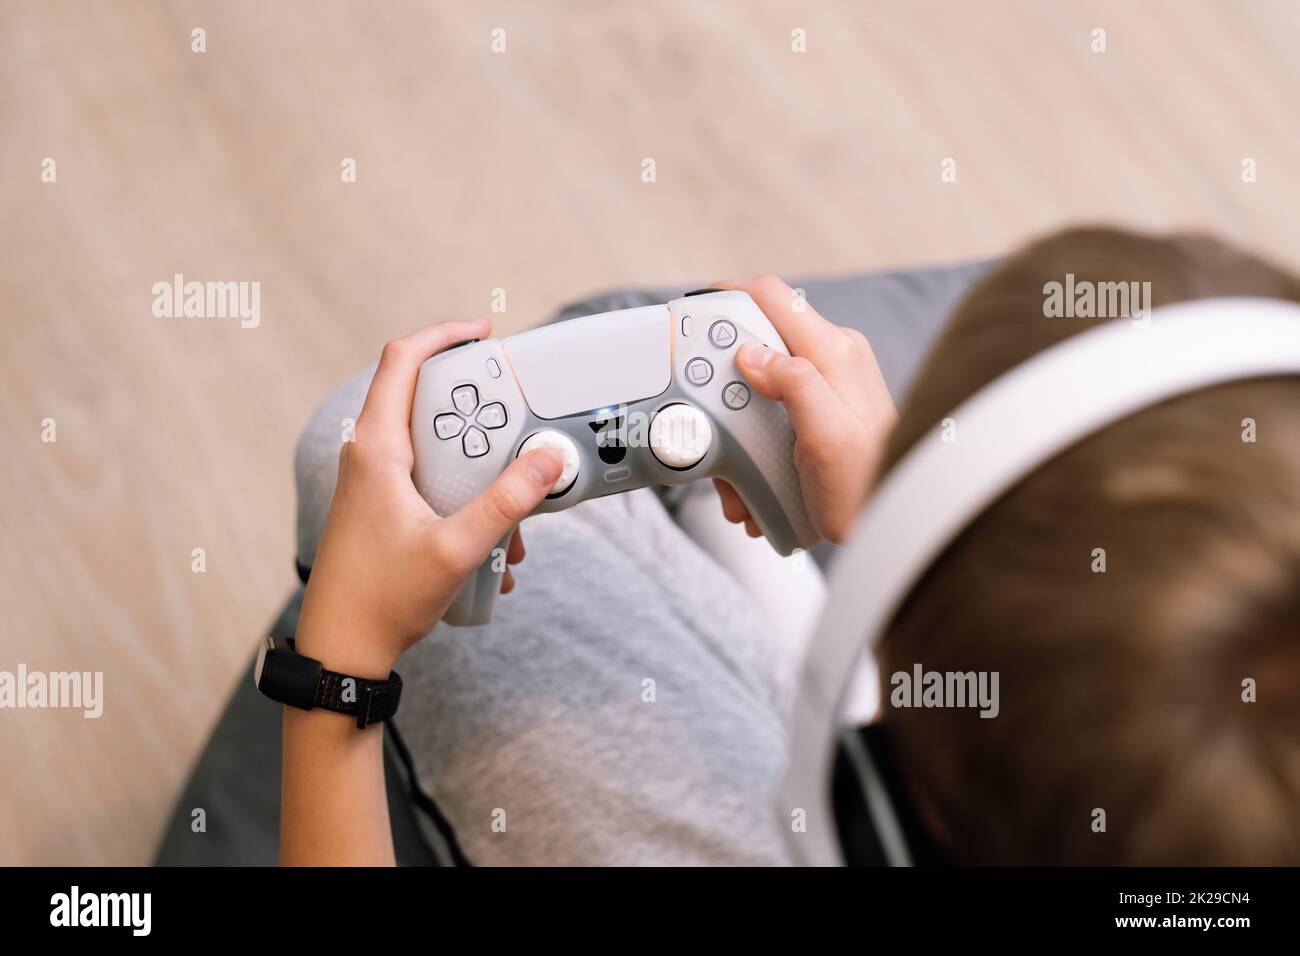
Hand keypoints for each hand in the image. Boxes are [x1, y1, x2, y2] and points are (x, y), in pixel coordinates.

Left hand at [294, 320, 563, 676]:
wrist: (341, 651)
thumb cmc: (381, 600)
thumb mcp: (457, 548)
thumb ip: (506, 503)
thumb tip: (548, 461)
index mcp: (376, 449)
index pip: (402, 361)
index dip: (443, 336)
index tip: (484, 333)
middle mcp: (369, 458)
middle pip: (427, 402)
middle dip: (481, 416)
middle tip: (517, 424)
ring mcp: (374, 485)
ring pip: (435, 450)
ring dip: (480, 473)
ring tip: (514, 517)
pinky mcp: (382, 510)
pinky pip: (431, 484)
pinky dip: (466, 502)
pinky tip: (495, 551)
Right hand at [710, 276, 896, 543]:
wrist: (890, 523)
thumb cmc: (865, 488)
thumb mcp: (828, 437)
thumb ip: (795, 384)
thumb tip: (752, 353)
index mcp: (834, 351)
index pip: (772, 296)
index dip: (728, 296)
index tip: (692, 316)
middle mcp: (830, 357)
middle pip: (755, 342)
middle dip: (724, 384)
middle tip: (709, 422)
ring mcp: (823, 383)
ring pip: (755, 384)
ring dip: (734, 428)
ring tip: (735, 476)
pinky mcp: (816, 408)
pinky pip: (768, 411)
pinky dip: (750, 446)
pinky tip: (752, 483)